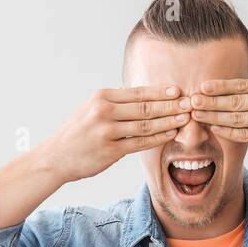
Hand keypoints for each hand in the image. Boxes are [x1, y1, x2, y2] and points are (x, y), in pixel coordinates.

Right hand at [40, 85, 190, 183]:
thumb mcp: (92, 108)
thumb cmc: (79, 131)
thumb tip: (144, 95)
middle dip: (170, 105)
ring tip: (187, 118)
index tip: (180, 90)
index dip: (161, 92)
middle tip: (191, 103)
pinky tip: (172, 134)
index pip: (138, 93)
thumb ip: (116, 102)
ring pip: (146, 125)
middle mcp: (104, 111)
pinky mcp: (111, 150)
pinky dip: (158, 138)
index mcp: (101, 97)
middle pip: (145, 107)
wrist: (57, 156)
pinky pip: (141, 142)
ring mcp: (107, 131)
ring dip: (169, 121)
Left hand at [191, 77, 247, 164]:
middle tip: (192, 100)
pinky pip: (247, 134)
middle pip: (236, 100)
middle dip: (211, 101)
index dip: (219, 86)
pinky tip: (216, 129)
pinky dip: (229, 131)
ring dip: (215, 116)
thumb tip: (239, 93)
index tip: (201, 87)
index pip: (242, 85)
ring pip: (238, 117)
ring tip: (198, 115)